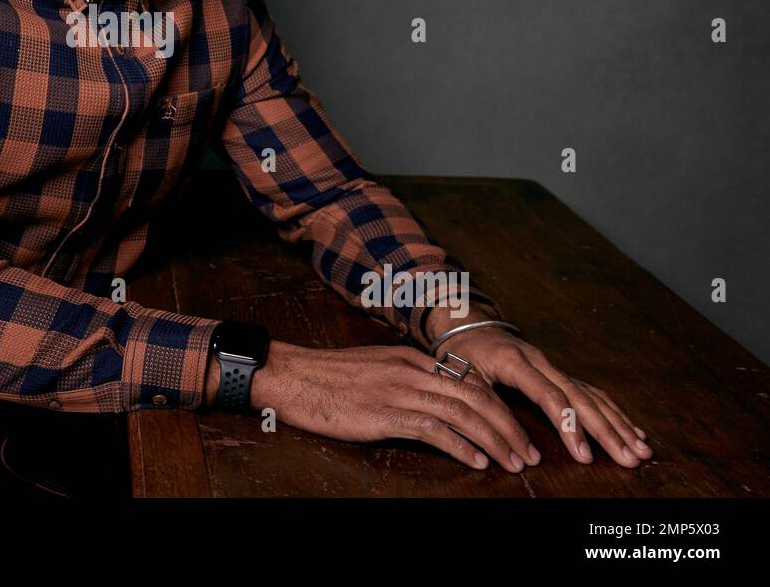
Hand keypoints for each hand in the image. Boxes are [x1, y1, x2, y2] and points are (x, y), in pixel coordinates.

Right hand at [253, 341, 541, 471]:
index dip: (498, 405)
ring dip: (495, 440)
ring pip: (462, 413)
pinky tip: (477, 461)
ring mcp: (399, 390)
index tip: (516, 427)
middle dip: (508, 426)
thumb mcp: (372, 366)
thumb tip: (431, 397)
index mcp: (409, 358)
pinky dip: (462, 446)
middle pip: (475, 396)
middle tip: (529, 451)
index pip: (467, 380)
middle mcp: (410, 370)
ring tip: (514, 462)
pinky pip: (434, 429)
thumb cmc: (326, 376)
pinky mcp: (385, 413)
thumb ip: (403, 377)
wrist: (291, 375)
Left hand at [430, 323, 651, 467]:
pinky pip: (589, 391)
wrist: (465, 323)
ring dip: (618, 424)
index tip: (584, 455)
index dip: (569, 426)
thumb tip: (512, 446)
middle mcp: (540, 362)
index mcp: (516, 362)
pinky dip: (611, 412)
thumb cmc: (460, 352)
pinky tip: (631, 429)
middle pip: (580, 397)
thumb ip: (485, 406)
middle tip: (630, 459)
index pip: (550, 396)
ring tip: (641, 450)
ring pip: (591, 395)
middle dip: (607, 431)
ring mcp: (551, 365)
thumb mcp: (462, 377)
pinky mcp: (556, 372)